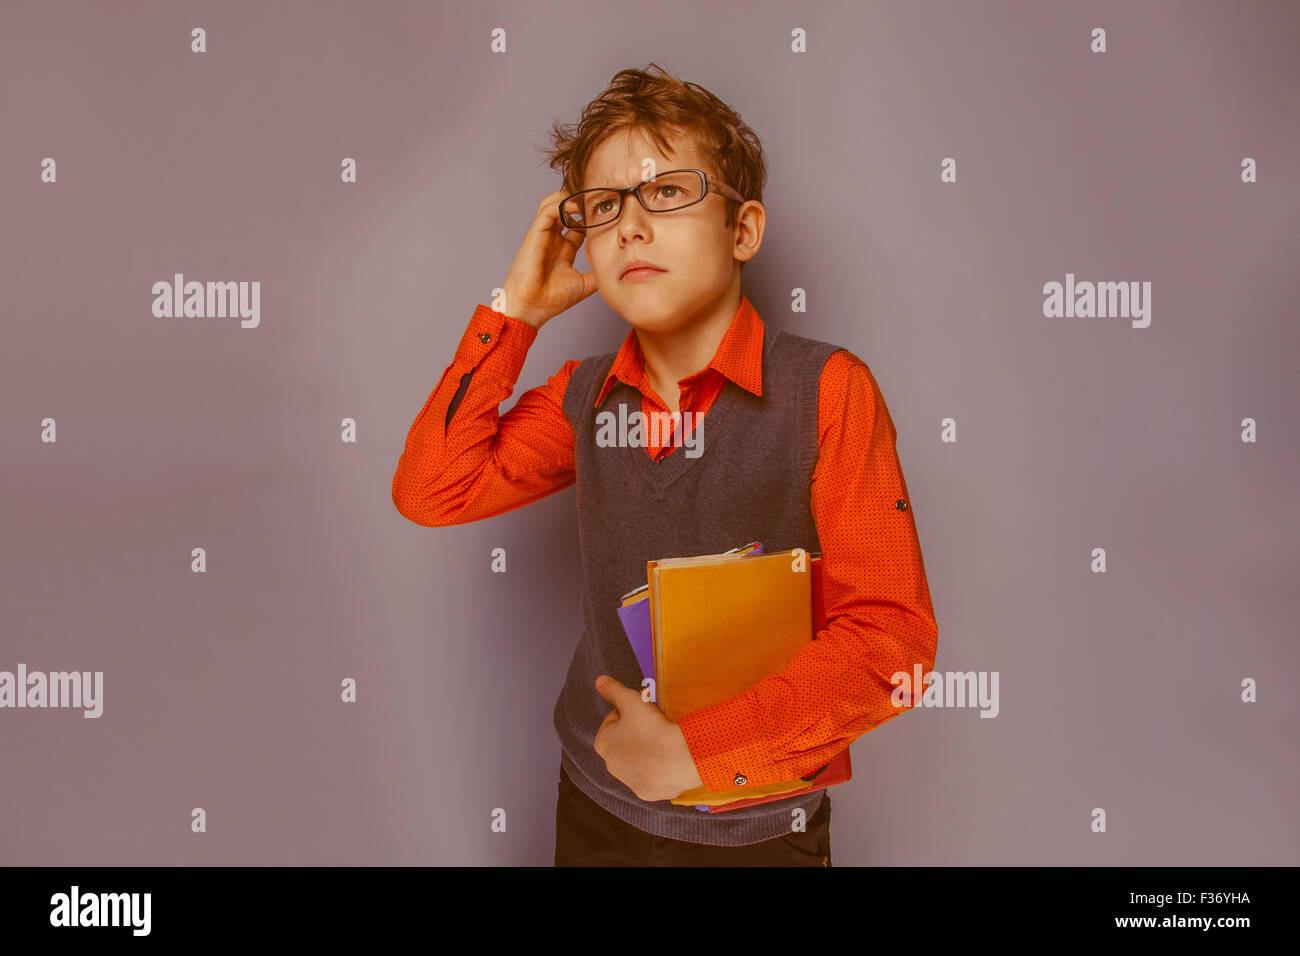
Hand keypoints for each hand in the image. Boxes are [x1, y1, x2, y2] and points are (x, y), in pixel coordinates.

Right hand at [499, 189, 598, 329]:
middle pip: (567, 211)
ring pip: (555, 204)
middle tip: (601, 203)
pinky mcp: (535, 233)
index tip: (609, 217)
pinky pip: (547, 209)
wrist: (531, 308)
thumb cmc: (551, 300)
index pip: (579, 226)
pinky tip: (576, 207)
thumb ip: (598, 274)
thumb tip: (617, 268)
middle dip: (583, 204)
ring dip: (571, 199)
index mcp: (564, 250)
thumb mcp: (584, 285)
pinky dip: (561, 203)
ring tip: (587, 200)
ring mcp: (544, 236)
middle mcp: (553, 240)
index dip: (592, 220)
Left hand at [592, 676, 704, 801]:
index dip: (630, 711)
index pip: (614, 720)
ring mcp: (629, 781)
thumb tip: (599, 681)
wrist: (679, 759)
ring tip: (663, 741)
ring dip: (646, 750)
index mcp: (603, 743)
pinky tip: (668, 759)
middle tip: (656, 724)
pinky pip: (651, 776)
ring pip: (637, 760)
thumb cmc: (652, 729)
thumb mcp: (631, 701)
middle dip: (637, 731)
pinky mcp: (647, 793)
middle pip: (624, 741)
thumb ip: (613, 690)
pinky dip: (658, 768)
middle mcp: (611, 766)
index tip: (644, 711)